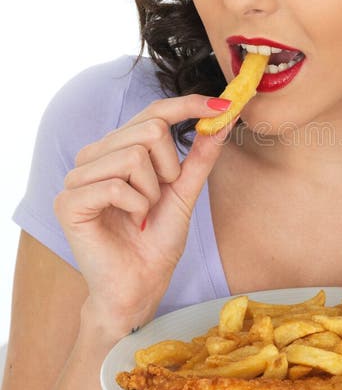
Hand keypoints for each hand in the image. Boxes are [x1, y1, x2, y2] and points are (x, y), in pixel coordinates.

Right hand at [54, 94, 234, 337]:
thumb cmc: (157, 241)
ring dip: (151, 192)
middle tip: (159, 199)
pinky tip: (130, 223)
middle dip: (169, 168)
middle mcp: (94, 157)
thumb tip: (224, 118)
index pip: (152, 112)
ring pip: (134, 155)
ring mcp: (76, 178)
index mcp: (118, 149)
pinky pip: (116, 185)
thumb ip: (199, 156)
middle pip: (148, 129)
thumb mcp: (185, 192)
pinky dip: (135, 206)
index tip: (223, 104)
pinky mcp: (68, 202)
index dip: (188, 105)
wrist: (141, 285)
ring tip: (142, 214)